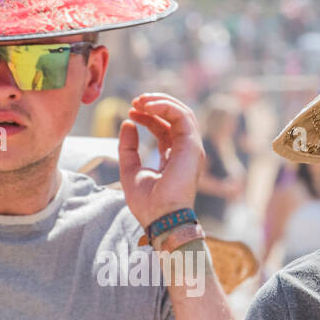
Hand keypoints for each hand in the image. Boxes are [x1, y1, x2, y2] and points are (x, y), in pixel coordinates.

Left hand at [117, 93, 204, 228]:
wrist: (161, 218)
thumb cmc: (148, 203)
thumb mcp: (130, 169)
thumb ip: (128, 147)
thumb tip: (127, 123)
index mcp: (174, 157)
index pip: (164, 128)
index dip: (148, 116)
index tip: (130, 112)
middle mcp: (185, 151)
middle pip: (175, 117)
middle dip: (156, 104)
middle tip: (135, 101)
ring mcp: (191, 148)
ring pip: (182, 112)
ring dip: (160, 102)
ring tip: (140, 101)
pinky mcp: (192, 146)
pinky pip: (182, 116)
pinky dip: (165, 106)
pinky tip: (148, 107)